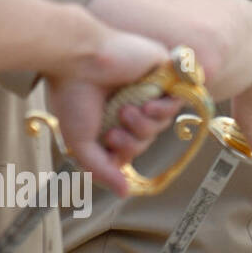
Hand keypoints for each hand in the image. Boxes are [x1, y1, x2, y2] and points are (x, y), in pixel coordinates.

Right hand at [46, 28, 177, 196]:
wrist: (81, 59)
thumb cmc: (73, 95)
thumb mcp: (81, 142)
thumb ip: (102, 169)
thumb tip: (124, 193)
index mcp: (111, 117)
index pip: (132, 146)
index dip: (126, 152)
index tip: (110, 143)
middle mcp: (131, 104)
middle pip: (148, 137)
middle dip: (134, 140)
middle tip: (115, 128)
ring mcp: (149, 90)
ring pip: (162, 123)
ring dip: (146, 124)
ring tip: (126, 110)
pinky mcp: (165, 75)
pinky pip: (179, 102)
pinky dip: (164, 110)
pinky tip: (147, 105)